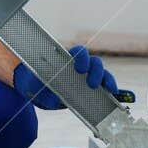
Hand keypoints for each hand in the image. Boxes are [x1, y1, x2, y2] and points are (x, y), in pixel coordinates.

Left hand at [11, 46, 126, 110]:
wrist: (34, 91)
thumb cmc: (34, 82)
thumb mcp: (35, 84)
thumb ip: (43, 87)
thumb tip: (55, 95)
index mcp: (66, 59)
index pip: (78, 52)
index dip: (82, 57)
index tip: (80, 68)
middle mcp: (78, 66)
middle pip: (94, 62)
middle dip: (96, 71)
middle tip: (91, 84)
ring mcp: (85, 76)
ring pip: (102, 73)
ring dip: (106, 80)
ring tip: (107, 91)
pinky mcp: (89, 88)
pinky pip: (103, 85)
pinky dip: (110, 88)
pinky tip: (113, 94)